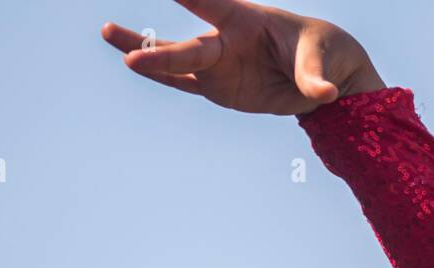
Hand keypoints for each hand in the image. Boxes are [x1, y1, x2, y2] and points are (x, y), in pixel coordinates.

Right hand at [100, 0, 384, 115]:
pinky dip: (161, 76)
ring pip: (175, 61)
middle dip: (159, 51)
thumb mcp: (321, 61)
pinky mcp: (219, 87)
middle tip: (128, 51)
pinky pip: (185, 83)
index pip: (209, 1)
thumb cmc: (321, 53)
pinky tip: (134, 64)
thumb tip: (324, 94)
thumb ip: (315, 78)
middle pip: (189, 47)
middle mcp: (226, 38)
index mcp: (245, 19)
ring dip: (146, 54)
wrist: (323, 73)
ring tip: (109, 35)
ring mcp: (219, 63)